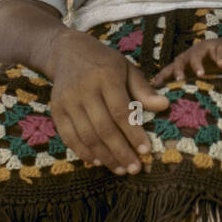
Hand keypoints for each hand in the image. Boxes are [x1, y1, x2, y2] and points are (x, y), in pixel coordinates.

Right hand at [45, 31, 169, 174]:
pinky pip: (69, 137)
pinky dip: (83, 152)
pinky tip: (98, 162)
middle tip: (135, 168)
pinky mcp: (56, 110)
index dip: (133, 133)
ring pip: (86, 136)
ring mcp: (67, 101)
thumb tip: (165, 105)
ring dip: (104, 157)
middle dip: (121, 151)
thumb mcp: (127, 68)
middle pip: (103, 127)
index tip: (146, 150)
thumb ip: (144, 89)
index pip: (120, 111)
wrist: (66, 51)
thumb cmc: (104, 62)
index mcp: (105, 76)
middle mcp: (84, 89)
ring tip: (121, 169)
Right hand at [150, 37, 221, 85]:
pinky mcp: (181, 72)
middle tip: (180, 82)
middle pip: (179, 61)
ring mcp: (183, 64)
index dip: (197, 65)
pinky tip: (156, 92)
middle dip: (178, 71)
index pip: (196, 56)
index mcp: (199, 48)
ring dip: (164, 77)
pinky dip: (162, 82)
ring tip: (157, 88)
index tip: (201, 75)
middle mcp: (188, 55)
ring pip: (170, 68)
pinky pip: (169, 76)